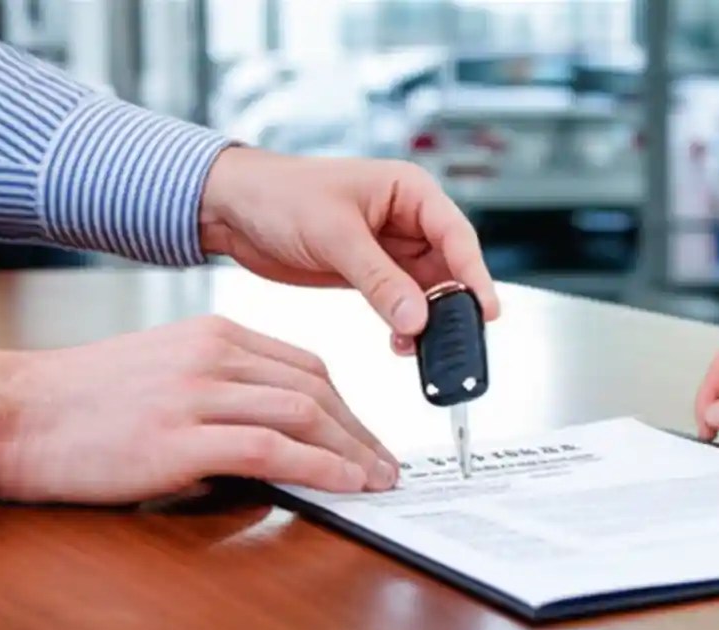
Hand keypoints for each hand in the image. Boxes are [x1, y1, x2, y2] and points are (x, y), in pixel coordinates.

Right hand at [0, 316, 397, 504]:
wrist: (12, 413)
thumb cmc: (81, 400)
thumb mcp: (163, 368)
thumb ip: (220, 386)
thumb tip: (274, 431)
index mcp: (213, 335)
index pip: (306, 364)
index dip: (347, 405)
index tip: (366, 436)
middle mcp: (213, 356)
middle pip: (316, 388)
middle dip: (360, 432)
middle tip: (386, 464)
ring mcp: (196, 394)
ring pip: (303, 413)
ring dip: (351, 452)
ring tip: (376, 481)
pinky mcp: (178, 439)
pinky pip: (270, 448)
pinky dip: (318, 467)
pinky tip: (344, 484)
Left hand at [198, 147, 500, 352]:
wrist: (231, 208)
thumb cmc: (279, 194)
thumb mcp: (334, 235)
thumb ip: (379, 280)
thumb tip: (417, 318)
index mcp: (409, 191)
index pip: (457, 235)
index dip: (475, 275)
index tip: (487, 310)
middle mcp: (408, 219)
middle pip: (450, 268)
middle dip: (453, 306)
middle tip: (457, 342)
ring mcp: (392, 249)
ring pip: (429, 292)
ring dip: (429, 322)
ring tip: (424, 349)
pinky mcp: (373, 274)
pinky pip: (403, 305)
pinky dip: (406, 327)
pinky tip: (401, 344)